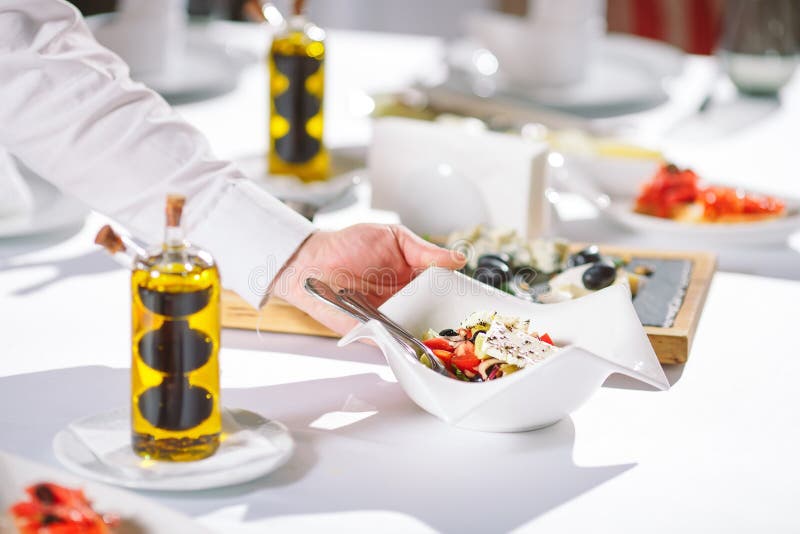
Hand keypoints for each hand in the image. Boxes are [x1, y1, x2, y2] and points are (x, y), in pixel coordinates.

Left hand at [270, 224, 465, 333]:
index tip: (479, 302)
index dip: (461, 298)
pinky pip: (394, 346)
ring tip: (454, 345)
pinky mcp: (373, 334)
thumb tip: (459, 258)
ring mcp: (391, 320)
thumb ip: (425, 251)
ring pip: (419, 334)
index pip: (445, 292)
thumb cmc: (349, 245)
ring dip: (435, 340)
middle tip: (473, 329)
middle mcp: (406, 301)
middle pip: (437, 317)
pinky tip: (421, 351)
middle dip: (454, 324)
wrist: (312, 261)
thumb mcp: (394, 238)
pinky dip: (406, 350)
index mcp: (415, 278)